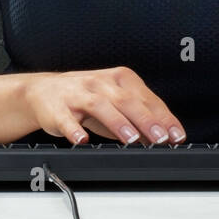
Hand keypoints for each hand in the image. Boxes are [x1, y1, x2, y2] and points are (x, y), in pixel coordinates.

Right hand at [23, 66, 186, 146]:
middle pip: (127, 101)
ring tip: (131, 138)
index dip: (163, 117)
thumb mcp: (116, 102)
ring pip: (100, 106)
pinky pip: (66, 119)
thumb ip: (140, 117)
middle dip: (146, 120)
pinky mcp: (58, 109)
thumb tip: (165, 135)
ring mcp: (79, 95)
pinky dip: (74, 129)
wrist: (43, 91)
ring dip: (117, 122)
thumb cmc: (86, 98)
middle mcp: (101, 84)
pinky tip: (81, 139)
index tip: (176, 135)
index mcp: (119, 79)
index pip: (146, 98)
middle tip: (160, 137)